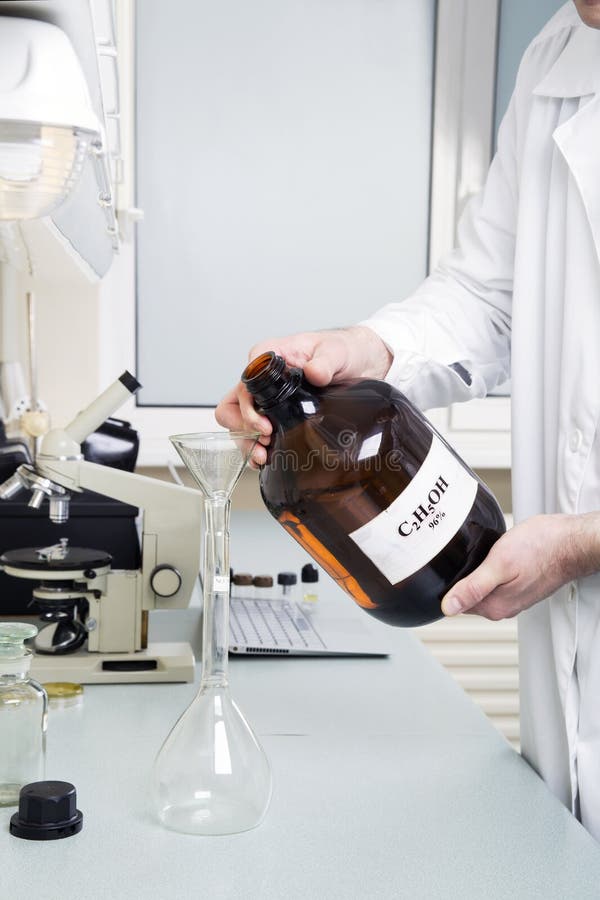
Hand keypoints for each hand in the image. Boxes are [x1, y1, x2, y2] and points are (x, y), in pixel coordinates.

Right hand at [215, 326, 391, 464]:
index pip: (245, 382)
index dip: (247, 407)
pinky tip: (267, 457)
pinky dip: (256, 447)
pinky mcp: (277, 413)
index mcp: (269, 356)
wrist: (359, 363)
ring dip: (247, 442)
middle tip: (264, 441)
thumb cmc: (341, 350)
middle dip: (243, 428)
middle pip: (232, 405)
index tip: (265, 424)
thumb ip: (325, 361)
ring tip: (264, 456)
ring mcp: (267, 397)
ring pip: (239, 422)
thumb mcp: (336, 351)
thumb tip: (314, 372)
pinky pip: (255, 431)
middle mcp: (263, 377)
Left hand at [441, 513, 599, 619]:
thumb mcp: (499, 563)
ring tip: (483, 555)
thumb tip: (448, 607)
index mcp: (495, 606)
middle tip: (466, 556)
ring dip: (478, 573)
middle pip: (468, 595)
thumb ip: (473, 587)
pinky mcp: (521, 586)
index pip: (456, 602)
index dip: (449, 584)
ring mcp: (514, 597)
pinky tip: (496, 557)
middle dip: (463, 578)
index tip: (448, 567)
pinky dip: (491, 569)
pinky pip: (496, 581)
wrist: (570, 541)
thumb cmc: (541, 548)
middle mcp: (504, 606)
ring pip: (482, 587)